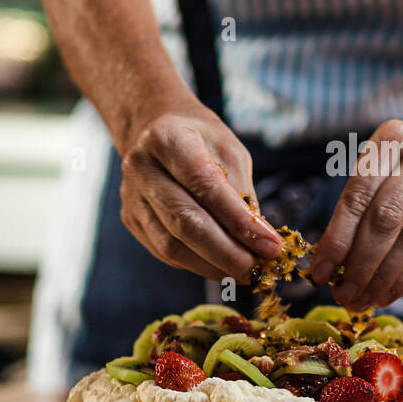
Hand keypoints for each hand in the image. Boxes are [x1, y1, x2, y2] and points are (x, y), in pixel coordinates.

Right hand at [119, 102, 283, 281]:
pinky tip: (220, 267)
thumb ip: (241, 193)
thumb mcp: (229, 151)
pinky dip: (196, 264)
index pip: (206, 187)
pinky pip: (164, 252)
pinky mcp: (131, 219)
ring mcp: (131, 196)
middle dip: (227, 254)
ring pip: (171, 246)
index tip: (271, 246)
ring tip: (244, 273)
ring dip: (212, 266)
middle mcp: (142, 168)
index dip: (240, 222)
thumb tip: (260, 242)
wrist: (153, 127)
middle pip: (185, 222)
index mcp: (168, 139)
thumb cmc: (199, 138)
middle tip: (258, 271)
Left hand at [309, 120, 402, 309]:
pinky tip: (385, 295)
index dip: (337, 237)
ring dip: (382, 276)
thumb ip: (358, 205)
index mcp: (393, 137)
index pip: (358, 194)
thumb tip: (327, 263)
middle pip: (387, 217)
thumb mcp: (383, 166)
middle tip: (342, 293)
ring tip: (361, 299)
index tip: (320, 272)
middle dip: (360, 262)